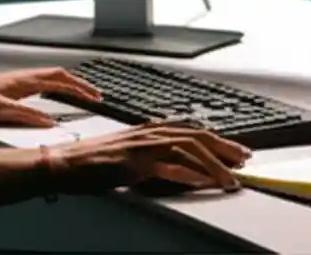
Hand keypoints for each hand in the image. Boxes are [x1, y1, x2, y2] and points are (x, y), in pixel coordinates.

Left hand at [0, 68, 102, 126]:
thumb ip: (26, 115)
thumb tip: (50, 121)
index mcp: (22, 80)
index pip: (59, 80)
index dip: (79, 87)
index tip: (94, 96)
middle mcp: (21, 78)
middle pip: (58, 76)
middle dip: (79, 84)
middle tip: (94, 95)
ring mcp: (16, 81)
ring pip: (49, 78)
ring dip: (67, 85)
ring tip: (80, 94)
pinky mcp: (9, 88)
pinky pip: (39, 84)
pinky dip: (54, 88)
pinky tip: (52, 97)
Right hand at [39, 122, 251, 193]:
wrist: (65, 162)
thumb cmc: (96, 161)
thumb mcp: (134, 154)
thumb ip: (158, 156)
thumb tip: (186, 167)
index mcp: (152, 129)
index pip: (194, 130)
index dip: (219, 140)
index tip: (238, 151)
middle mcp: (151, 132)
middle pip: (197, 135)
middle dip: (225, 148)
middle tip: (245, 160)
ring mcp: (143, 146)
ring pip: (188, 149)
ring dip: (212, 164)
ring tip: (230, 178)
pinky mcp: (134, 162)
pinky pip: (167, 167)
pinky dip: (187, 174)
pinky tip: (201, 182)